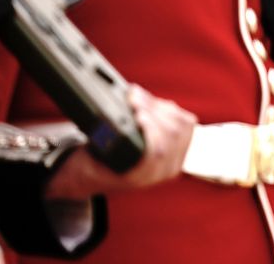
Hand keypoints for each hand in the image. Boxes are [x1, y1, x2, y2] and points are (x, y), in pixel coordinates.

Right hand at [44, 86, 196, 199]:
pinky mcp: (180, 145)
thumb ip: (97, 147)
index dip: (151, 129)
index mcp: (140, 177)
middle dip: (152, 108)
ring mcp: (175, 158)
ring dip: (160, 105)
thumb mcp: (87, 160)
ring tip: (138, 97)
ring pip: (181, 126)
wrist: (99, 174)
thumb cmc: (93, 165)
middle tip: (132, 95)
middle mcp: (162, 171)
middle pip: (171, 134)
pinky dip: (171, 109)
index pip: (157, 152)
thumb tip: (106, 126)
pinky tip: (153, 104)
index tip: (137, 113)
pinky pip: (186, 124)